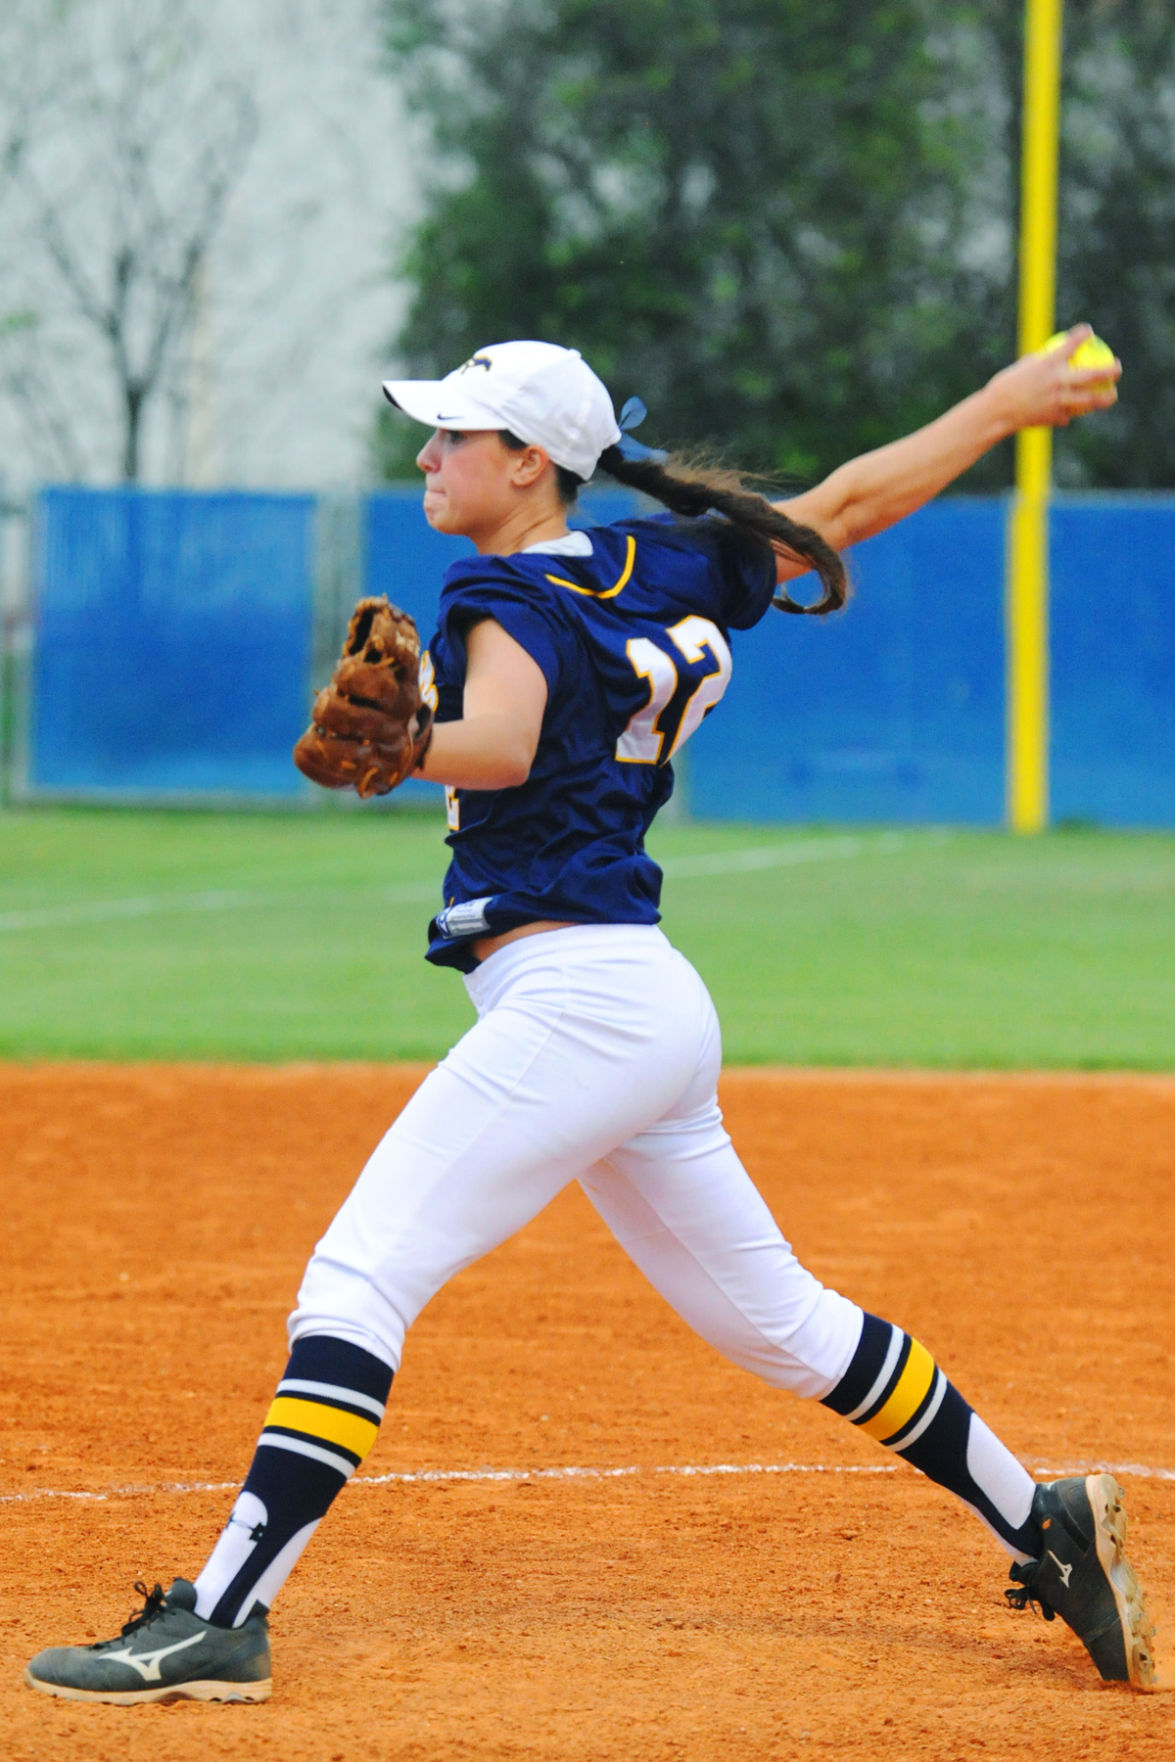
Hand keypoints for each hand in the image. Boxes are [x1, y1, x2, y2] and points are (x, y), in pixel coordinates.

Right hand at [986, 323, 1120, 431]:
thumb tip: (1049, 356)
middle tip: (1117, 368)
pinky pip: (1068, 414)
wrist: (995, 412)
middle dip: (1110, 370)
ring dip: (1104, 398)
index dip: (1083, 335)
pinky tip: (1070, 412)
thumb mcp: (1021, 369)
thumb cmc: (1004, 386)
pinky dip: (1068, 412)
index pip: (1073, 342)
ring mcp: (1059, 400)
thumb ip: (1039, 363)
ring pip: (1090, 400)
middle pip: (1093, 375)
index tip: (1088, 332)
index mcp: (1049, 363)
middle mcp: (1058, 380)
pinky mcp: (1055, 416)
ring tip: (1111, 396)